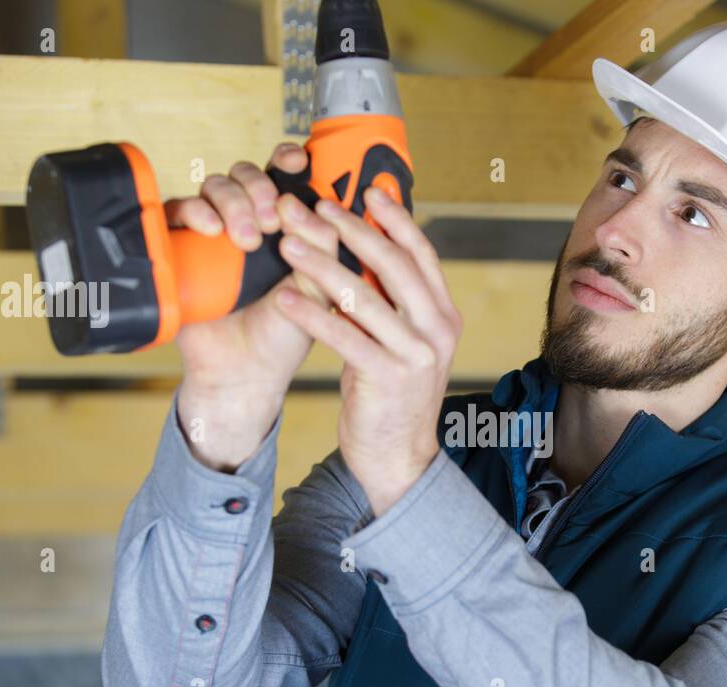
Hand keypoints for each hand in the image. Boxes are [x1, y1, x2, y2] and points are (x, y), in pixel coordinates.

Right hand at [165, 142, 339, 470]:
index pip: (284, 175)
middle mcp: (250, 222)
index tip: (297, 161)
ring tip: (248, 239)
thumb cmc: (285, 332)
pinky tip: (211, 230)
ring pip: (216, 185)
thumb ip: (324, 247)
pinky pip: (179, 209)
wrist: (246, 371)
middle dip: (261, 187)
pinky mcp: (185, 247)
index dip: (288, 159)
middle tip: (273, 219)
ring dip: (233, 201)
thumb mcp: (319, 289)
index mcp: (288, 226)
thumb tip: (307, 205)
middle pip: (248, 173)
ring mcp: (216, 233)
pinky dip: (195, 211)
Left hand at [274, 186, 462, 514]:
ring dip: (321, 265)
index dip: (395, 218)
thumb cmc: (390, 394)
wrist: (398, 457)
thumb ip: (391, 304)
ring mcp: (416, 355)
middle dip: (351, 230)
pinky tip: (283, 298)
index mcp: (444, 315)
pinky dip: (311, 315)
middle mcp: (437, 330)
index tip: (366, 189)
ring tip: (287, 244)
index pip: (421, 254)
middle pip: (393, 265)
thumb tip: (364, 251)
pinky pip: (344, 336)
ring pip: (364, 297)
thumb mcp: (399, 342)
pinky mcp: (388, 378)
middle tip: (313, 206)